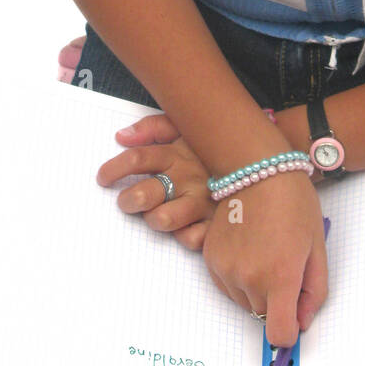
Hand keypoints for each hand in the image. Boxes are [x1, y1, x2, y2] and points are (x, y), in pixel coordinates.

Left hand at [96, 112, 215, 250]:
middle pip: (144, 193)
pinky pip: (191, 238)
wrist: (261, 163)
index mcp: (177, 154)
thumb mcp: (186, 128)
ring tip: (156, 215)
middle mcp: (187, 177)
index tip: (103, 178)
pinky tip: (186, 228)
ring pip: (162, 219)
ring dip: (154, 219)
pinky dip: (186, 236)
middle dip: (128, 200)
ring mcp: (202, 202)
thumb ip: (154, 127)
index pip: (137, 159)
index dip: (114, 169)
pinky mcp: (216, 223)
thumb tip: (121, 136)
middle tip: (127, 201)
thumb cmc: (212, 150)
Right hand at [203, 167, 327, 348]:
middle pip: (263, 314)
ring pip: (244, 300)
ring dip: (256, 288)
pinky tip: (249, 246)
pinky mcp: (210, 260)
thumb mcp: (317, 246)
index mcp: (280, 276)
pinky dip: (238, 274)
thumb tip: (303, 324)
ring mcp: (226, 270)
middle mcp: (249, 278)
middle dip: (276, 299)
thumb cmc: (294, 203)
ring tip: (266, 250)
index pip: (279, 334)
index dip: (289, 333)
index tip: (294, 317)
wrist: (257, 170)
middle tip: (285, 262)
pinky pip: (227, 284)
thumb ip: (314, 291)